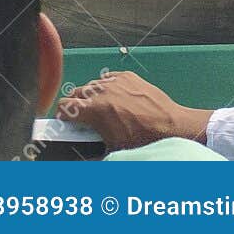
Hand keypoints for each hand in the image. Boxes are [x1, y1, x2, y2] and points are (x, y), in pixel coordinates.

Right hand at [58, 70, 209, 149]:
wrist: (171, 127)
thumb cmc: (144, 142)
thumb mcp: (114, 151)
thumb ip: (92, 152)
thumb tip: (80, 158)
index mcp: (95, 110)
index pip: (65, 106)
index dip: (62, 114)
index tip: (65, 120)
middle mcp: (102, 91)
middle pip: (77, 92)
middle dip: (77, 104)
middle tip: (83, 117)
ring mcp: (115, 81)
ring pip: (93, 84)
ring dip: (92, 96)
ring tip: (103, 109)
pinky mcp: (127, 75)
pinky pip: (109, 78)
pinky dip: (108, 87)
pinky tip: (116, 99)